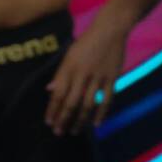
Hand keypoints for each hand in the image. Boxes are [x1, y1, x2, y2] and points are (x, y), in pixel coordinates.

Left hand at [45, 20, 126, 134]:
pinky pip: (106, 99)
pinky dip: (101, 113)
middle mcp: (81, 74)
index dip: (52, 109)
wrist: (109, 30)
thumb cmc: (86, 42)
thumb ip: (60, 74)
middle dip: (63, 118)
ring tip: (74, 131)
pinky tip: (96, 123)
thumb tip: (50, 90)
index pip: (58, 93)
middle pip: (71, 102)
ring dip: (80, 120)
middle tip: (58, 132)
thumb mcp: (68, 55)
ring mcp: (98, 77)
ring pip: (87, 104)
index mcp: (68, 68)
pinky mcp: (112, 78)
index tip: (48, 122)